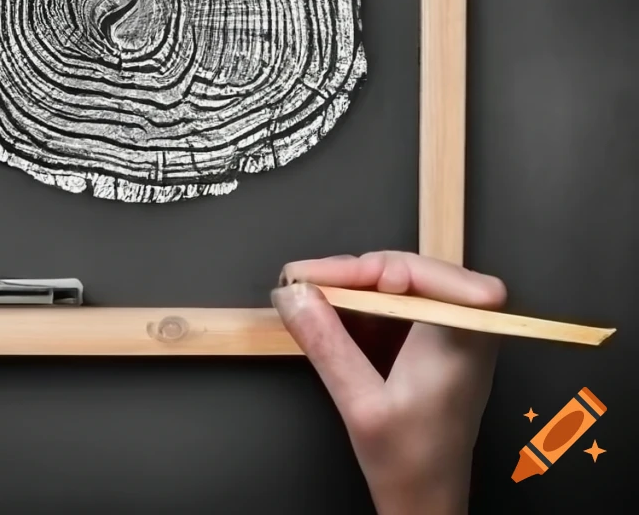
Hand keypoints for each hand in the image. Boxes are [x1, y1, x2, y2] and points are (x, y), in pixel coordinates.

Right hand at [273, 252, 505, 514]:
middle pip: (410, 272)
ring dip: (352, 284)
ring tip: (306, 289)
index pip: (430, 274)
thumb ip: (327, 344)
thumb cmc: (409, 463)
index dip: (385, 266)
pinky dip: (359, 302)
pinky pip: (394, 303)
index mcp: (463, 340)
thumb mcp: (361, 405)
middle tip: (303, 279)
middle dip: (355, 273)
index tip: (337, 280)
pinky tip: (325, 308)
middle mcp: (466, 328)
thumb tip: (292, 293)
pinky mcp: (431, 340)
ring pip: (398, 284)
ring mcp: (450, 332)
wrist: (425, 504)